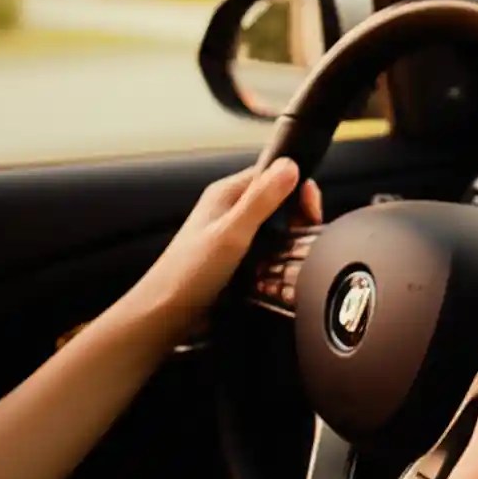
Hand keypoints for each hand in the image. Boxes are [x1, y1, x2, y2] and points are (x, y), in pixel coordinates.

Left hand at [125, 158, 320, 343]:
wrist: (165, 313)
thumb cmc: (188, 273)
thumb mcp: (232, 232)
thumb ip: (262, 199)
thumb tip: (289, 165)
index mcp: (227, 194)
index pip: (274, 175)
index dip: (298, 189)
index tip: (311, 210)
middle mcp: (231, 210)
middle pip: (280, 202)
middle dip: (298, 219)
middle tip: (304, 238)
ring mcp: (234, 234)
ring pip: (277, 228)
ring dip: (290, 241)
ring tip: (294, 258)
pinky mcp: (237, 258)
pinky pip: (269, 250)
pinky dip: (280, 259)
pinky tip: (281, 272)